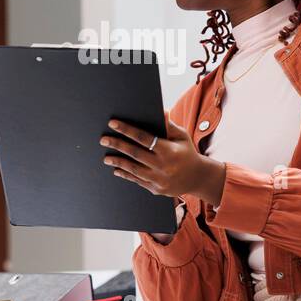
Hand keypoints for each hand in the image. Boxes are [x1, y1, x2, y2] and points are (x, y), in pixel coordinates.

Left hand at [101, 117, 226, 206]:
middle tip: (103, 139)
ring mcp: (159, 180)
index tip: (113, 123)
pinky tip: (117, 169)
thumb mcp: (182, 136)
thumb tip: (160, 110)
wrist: (197, 178)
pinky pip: (137, 181)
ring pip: (134, 169)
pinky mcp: (156, 189)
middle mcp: (163, 166)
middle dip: (118, 145)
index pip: (144, 138)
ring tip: (106, 157)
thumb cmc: (187, 152)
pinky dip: (126, 174)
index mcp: (169, 151)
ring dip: (118, 162)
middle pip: (135, 154)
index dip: (127, 130)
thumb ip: (169, 125)